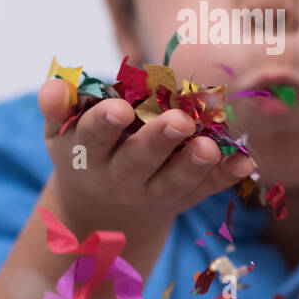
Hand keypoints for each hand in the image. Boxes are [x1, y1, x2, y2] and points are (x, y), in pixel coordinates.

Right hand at [37, 78, 253, 239]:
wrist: (103, 211)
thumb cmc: (84, 151)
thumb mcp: (61, 133)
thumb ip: (57, 108)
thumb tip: (52, 88)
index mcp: (88, 156)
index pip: (94, 139)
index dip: (105, 124)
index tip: (120, 108)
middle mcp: (121, 178)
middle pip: (138, 162)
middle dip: (159, 141)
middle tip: (179, 121)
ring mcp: (154, 191)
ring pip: (174, 181)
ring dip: (194, 164)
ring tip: (212, 147)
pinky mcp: (183, 198)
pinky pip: (206, 189)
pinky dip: (226, 177)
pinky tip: (246, 162)